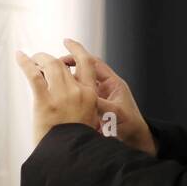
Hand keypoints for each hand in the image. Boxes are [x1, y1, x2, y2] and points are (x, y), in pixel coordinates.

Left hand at [14, 49, 98, 144]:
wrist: (69, 155)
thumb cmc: (77, 141)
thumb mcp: (89, 119)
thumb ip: (84, 104)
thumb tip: (75, 95)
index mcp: (91, 94)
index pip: (87, 63)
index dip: (77, 50)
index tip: (69, 42)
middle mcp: (78, 90)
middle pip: (62, 63)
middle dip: (49, 58)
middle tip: (41, 59)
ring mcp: (61, 95)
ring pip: (49, 65)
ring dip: (38, 59)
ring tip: (31, 60)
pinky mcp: (44, 102)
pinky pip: (33, 75)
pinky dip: (25, 63)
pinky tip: (19, 56)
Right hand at [60, 38, 156, 155]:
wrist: (135, 141)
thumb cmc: (130, 126)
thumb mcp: (116, 114)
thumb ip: (101, 104)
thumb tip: (85, 96)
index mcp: (113, 84)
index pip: (94, 62)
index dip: (79, 53)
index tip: (65, 44)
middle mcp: (105, 88)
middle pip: (85, 69)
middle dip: (69, 63)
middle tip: (52, 63)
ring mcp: (100, 97)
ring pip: (81, 82)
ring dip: (67, 78)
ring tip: (51, 76)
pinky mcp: (95, 107)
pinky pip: (80, 95)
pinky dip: (70, 92)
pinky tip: (58, 94)